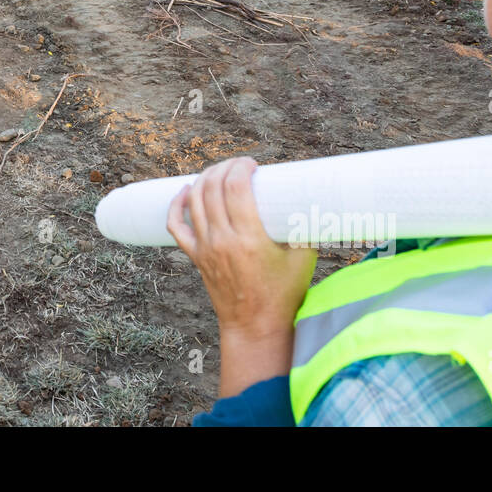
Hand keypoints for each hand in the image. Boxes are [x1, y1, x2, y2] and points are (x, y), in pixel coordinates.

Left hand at [167, 157, 315, 338]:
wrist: (255, 327)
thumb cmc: (284, 295)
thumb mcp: (304, 259)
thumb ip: (307, 229)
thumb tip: (316, 199)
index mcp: (249, 240)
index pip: (235, 188)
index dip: (241, 167)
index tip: (252, 164)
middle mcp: (222, 241)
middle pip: (213, 188)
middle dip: (225, 167)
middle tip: (239, 165)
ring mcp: (205, 249)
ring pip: (194, 200)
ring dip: (205, 178)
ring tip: (221, 172)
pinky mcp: (195, 256)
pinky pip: (176, 225)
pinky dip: (177, 204)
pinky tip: (186, 191)